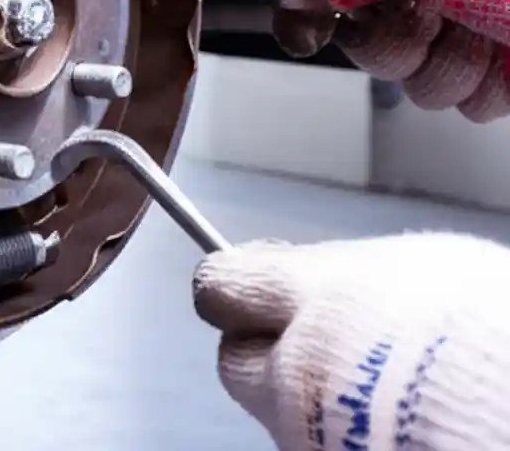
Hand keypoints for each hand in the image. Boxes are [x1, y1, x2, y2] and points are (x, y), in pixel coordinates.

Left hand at [194, 234, 509, 450]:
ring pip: (275, 411)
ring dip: (304, 399)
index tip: (241, 284)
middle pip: (234, 358)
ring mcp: (307, 432)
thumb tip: (308, 278)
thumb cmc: (498, 340)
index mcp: (317, 298)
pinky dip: (338, 436)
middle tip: (302, 343)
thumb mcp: (423, 271)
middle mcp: (295, 367)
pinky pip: (315, 446)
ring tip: (373, 389)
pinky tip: (387, 423)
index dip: (233, 286)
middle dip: (260, 350)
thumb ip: (342, 277)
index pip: (223, 283)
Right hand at [263, 0, 509, 121]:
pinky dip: (498, 87)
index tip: (316, 29)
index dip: (320, 15)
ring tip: (498, 29)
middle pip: (370, 53)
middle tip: (442, 11)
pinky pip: (474, 110)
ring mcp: (477, 41)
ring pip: (423, 89)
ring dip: (458, 66)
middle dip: (402, 43)